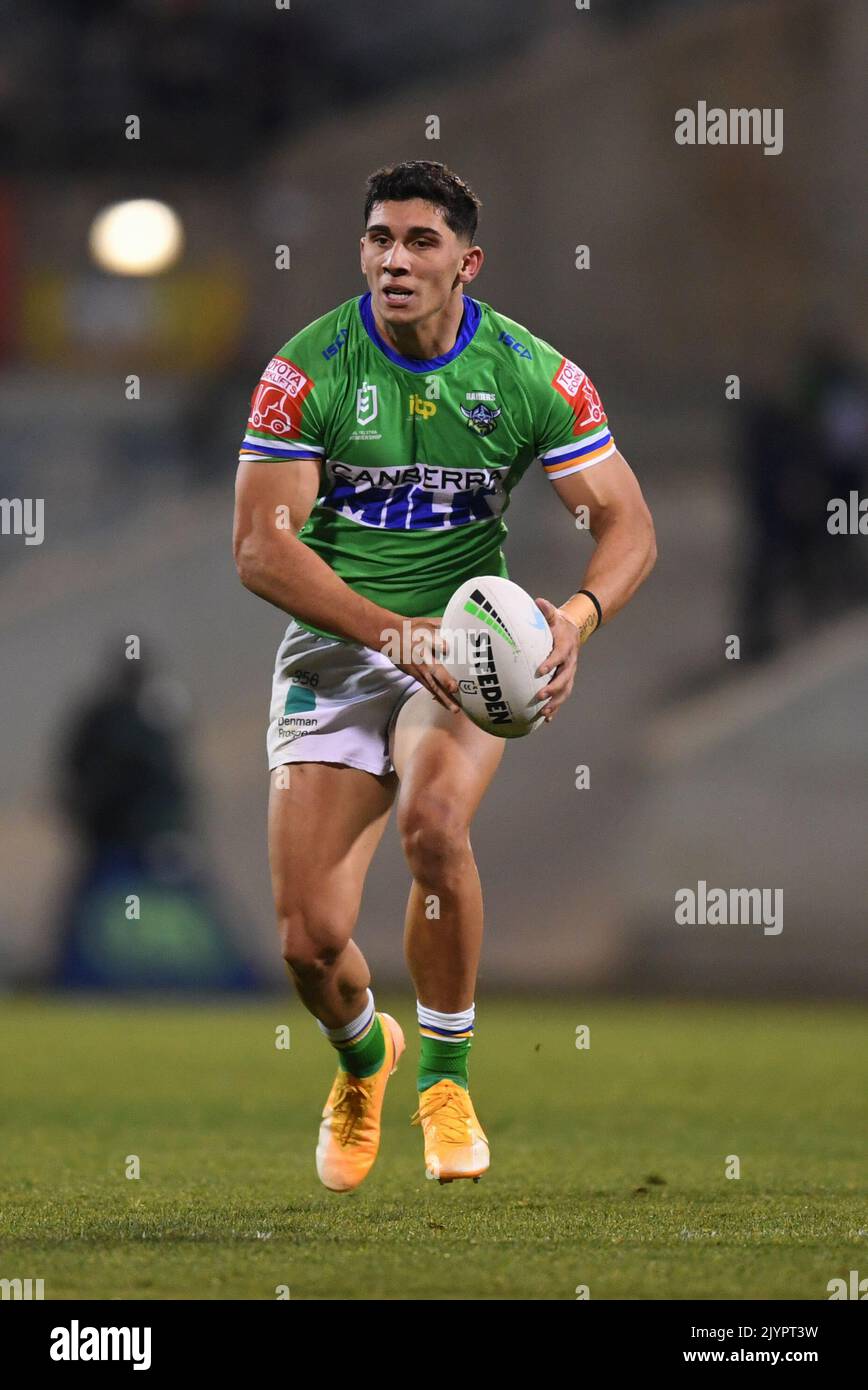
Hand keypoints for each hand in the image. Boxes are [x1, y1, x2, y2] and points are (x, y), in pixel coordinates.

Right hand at [389, 617, 461, 712]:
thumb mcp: (425, 622)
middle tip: (454, 688)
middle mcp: (420, 657)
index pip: (430, 640)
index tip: (446, 647)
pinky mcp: (416, 677)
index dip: (439, 643)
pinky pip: (430, 689)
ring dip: (444, 697)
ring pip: (432, 685)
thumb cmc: (412, 629)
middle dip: (444, 679)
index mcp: (422, 640)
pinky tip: (449, 706)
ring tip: (455, 709)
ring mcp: (418, 670)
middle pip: (432, 668)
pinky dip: (439, 698)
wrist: (390, 639)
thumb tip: (461, 625)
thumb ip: (441, 625)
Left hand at [533, 597, 579, 722]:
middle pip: (564, 678)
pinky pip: (562, 695)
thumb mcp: (553, 615)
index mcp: (565, 646)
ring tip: (543, 712)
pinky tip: (546, 719)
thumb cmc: (557, 623)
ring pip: (565, 690)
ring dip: (555, 702)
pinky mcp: (566, 679)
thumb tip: (539, 601)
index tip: (540, 670)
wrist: (573, 630)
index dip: (551, 663)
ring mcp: (569, 672)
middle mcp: (570, 661)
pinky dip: (556, 708)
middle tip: (540, 696)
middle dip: (553, 688)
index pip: (559, 655)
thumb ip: (546, 610)